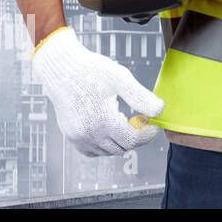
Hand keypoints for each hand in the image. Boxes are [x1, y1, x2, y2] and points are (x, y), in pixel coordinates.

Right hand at [31, 26, 165, 156]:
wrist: (62, 70)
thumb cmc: (92, 71)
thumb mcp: (121, 79)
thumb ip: (141, 97)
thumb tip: (160, 111)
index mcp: (103, 121)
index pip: (132, 140)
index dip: (147, 135)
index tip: (154, 125)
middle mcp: (88, 134)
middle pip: (122, 148)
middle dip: (136, 137)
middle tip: (140, 120)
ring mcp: (78, 137)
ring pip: (108, 152)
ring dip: (120, 141)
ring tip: (123, 120)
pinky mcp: (71, 136)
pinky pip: (92, 151)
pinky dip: (104, 145)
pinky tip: (109, 127)